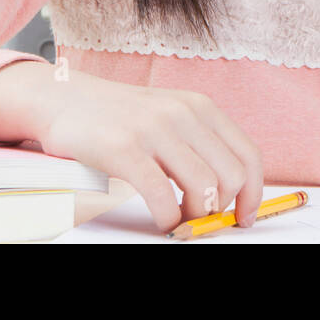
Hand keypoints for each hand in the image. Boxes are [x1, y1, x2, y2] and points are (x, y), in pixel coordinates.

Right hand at [37, 71, 263, 232]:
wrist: (64, 99)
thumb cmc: (119, 117)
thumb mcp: (169, 117)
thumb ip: (197, 145)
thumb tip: (227, 193)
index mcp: (201, 107)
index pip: (249, 155)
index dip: (254, 193)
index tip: (244, 216)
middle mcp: (183, 114)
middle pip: (232, 175)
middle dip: (223, 208)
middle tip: (203, 221)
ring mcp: (154, 129)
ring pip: (203, 187)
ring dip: (195, 215)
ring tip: (179, 220)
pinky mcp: (125, 148)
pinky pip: (162, 195)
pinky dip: (168, 217)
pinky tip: (162, 220)